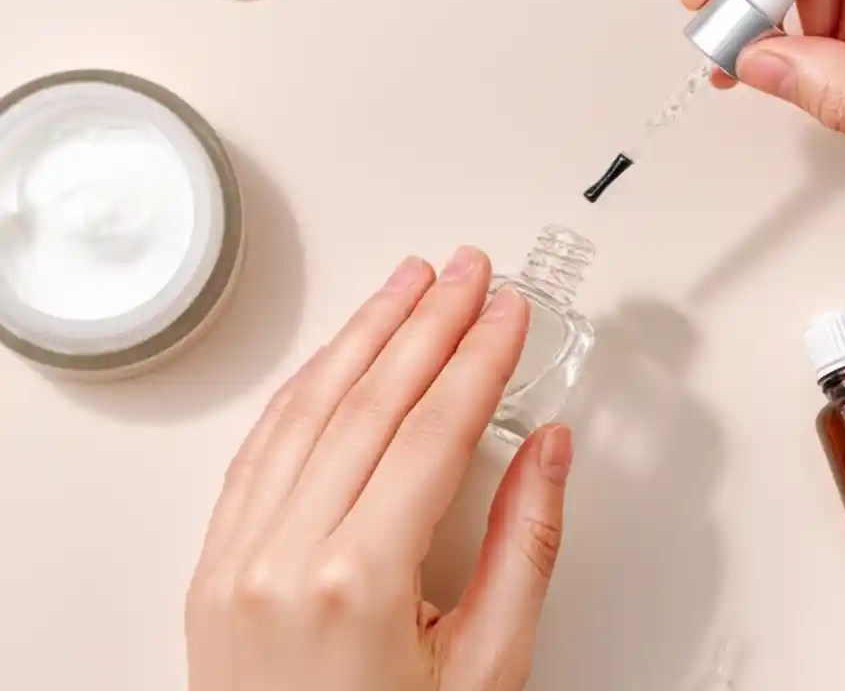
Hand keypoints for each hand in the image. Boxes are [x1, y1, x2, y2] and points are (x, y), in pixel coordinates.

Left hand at [185, 249, 573, 690]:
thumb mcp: (487, 671)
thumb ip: (524, 549)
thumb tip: (549, 453)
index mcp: (355, 581)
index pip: (431, 430)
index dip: (478, 358)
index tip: (509, 312)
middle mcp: (282, 556)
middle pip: (368, 401)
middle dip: (428, 322)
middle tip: (469, 272)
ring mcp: (237, 557)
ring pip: (306, 410)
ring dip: (363, 336)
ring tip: (408, 285)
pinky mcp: (216, 565)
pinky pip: (259, 449)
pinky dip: (304, 389)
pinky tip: (337, 356)